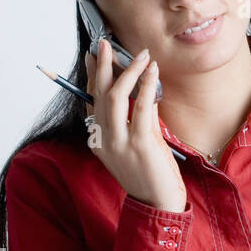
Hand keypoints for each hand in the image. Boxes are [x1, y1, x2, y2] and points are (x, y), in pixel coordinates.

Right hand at [83, 38, 187, 213]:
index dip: (92, 76)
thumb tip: (146, 92)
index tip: (94, 56)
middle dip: (101, 66)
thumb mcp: (141, 146)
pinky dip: (146, 86)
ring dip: (128, 71)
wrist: (158, 207)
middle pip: (99, 95)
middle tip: (104, 43)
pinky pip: (141, 108)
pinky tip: (152, 71)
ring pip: (116, 97)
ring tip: (139, 54)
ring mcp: (120, 143)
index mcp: (99, 141)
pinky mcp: (141, 144)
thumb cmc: (151, 177)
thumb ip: (140, 120)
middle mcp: (104, 140)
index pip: (92, 102)